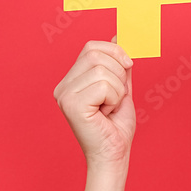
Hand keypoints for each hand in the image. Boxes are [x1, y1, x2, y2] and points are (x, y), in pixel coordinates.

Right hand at [54, 38, 134, 169]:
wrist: (113, 154)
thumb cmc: (115, 126)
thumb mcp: (121, 87)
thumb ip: (118, 64)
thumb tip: (118, 36)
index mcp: (71, 80)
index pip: (91, 47)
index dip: (114, 52)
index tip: (127, 67)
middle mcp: (63, 86)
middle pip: (96, 55)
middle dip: (118, 73)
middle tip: (116, 96)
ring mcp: (64, 95)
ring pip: (103, 70)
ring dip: (117, 90)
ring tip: (109, 107)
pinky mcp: (71, 105)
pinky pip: (104, 85)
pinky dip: (114, 99)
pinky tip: (105, 113)